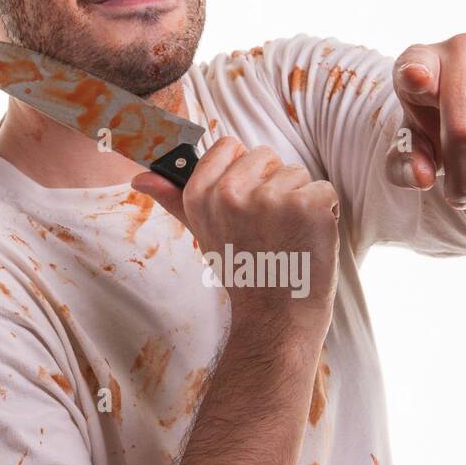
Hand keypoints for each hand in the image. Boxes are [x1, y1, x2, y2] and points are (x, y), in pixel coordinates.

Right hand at [131, 138, 340, 338]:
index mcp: (201, 194)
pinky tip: (310, 241)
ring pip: (298, 173)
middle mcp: (230, 194)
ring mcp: (271, 199)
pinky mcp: (308, 206)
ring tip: (290, 239)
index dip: (246, 173)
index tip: (248, 208)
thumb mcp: (203, 233)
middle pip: (268, 156)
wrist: (277, 319)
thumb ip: (174, 199)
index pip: (230, 145)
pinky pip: (325, 190)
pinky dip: (326, 214)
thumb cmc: (245, 273)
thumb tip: (140, 177)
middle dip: (275, 187)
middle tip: (270, 230)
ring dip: (301, 202)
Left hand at [387, 33, 465, 207]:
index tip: (415, 79)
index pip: (415, 64)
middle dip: (464, 176)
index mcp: (419, 63)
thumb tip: (421, 177)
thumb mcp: (420, 143)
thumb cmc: (447, 120)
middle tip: (462, 195)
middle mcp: (462, 47)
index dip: (415, 74)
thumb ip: (406, 164)